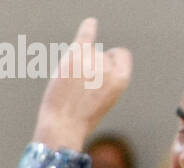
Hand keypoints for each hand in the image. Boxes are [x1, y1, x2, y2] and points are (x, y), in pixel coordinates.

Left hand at [31, 19, 131, 152]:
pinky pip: (85, 35)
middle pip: (100, 54)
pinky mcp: (75, 57)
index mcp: (122, 78)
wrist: (61, 129)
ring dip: (78, 65)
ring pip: (86, 53)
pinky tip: (90, 24)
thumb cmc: (79, 120)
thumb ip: (106, 77)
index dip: (109, 64)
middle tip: (79, 92)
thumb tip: (99, 54)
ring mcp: (91, 59)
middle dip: (91, 68)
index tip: (101, 76)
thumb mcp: (103, 100)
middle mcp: (109, 66)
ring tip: (70, 88)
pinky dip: (88, 28)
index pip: (120, 55)